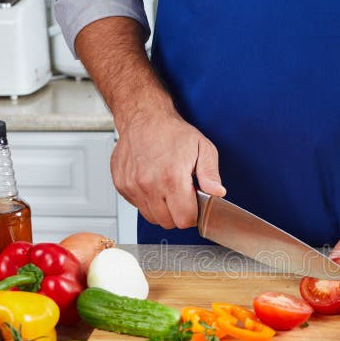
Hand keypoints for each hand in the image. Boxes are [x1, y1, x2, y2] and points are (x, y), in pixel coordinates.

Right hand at [112, 108, 225, 228]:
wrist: (143, 117)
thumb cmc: (173, 132)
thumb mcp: (203, 148)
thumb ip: (211, 174)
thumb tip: (217, 193)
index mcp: (172, 178)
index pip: (184, 220)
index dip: (192, 215)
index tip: (193, 204)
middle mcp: (149, 185)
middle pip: (168, 223)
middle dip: (177, 213)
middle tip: (180, 194)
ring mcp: (133, 186)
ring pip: (151, 217)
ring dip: (161, 208)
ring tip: (166, 188)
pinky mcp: (122, 185)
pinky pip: (137, 206)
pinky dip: (146, 200)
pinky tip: (152, 183)